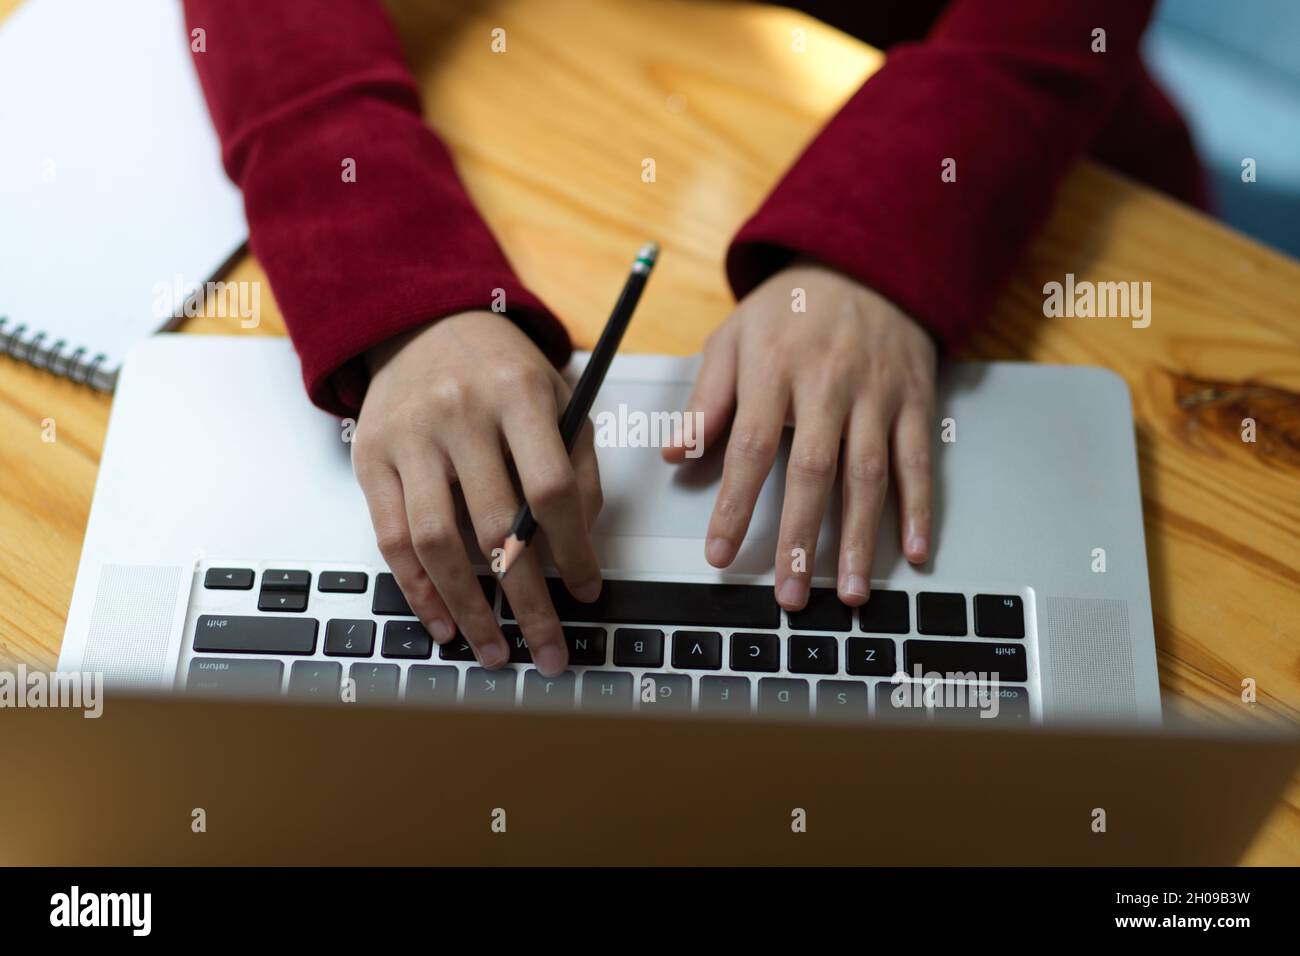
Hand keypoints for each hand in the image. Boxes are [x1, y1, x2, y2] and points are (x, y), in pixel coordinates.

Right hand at [352, 312, 602, 675]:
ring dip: (468, 608)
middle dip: (528, 599)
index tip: (588, 591)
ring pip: (436, 541)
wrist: (424, 323)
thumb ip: (578, 466)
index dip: (574, 550)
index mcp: (518, 393)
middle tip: (549, 649)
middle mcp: (459, 412)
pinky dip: (418, 589)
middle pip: (496, 526)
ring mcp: (409, 436)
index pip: (551, 488)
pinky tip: (442, 621)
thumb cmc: (502, 372)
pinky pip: (390, 538)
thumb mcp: (559, 398)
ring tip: (494, 650)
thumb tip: (579, 549)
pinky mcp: (370, 457)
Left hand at [663, 259, 936, 608]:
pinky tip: (916, 552)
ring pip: (869, 476)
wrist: (865, 264)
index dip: (735, 505)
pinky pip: (919, 461)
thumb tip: (671, 454)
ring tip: (852, 592)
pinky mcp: (915, 402)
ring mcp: (877, 395)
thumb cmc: (789, 311)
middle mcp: (829, 385)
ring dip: (862, 538)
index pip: (751, 448)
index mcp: (775, 370)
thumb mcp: (733, 338)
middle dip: (802, 539)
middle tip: (791, 594)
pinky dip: (921, 509)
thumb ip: (705, 399)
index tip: (719, 553)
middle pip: (814, 471)